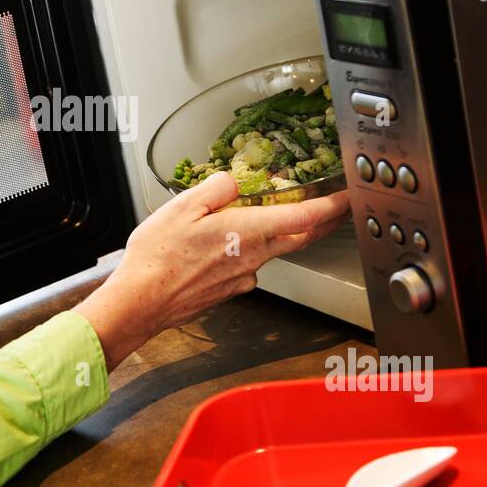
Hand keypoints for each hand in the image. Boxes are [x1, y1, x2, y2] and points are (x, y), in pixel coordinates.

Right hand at [76, 171, 350, 370]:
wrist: (141, 303)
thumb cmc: (157, 258)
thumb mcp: (183, 206)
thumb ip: (216, 189)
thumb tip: (233, 184)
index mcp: (247, 231)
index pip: (305, 217)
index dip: (332, 206)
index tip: (346, 197)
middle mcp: (253, 257)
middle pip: (299, 237)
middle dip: (321, 222)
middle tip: (331, 208)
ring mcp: (243, 277)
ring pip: (272, 251)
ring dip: (278, 235)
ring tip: (263, 218)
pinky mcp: (230, 291)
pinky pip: (248, 266)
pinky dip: (246, 252)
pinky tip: (222, 248)